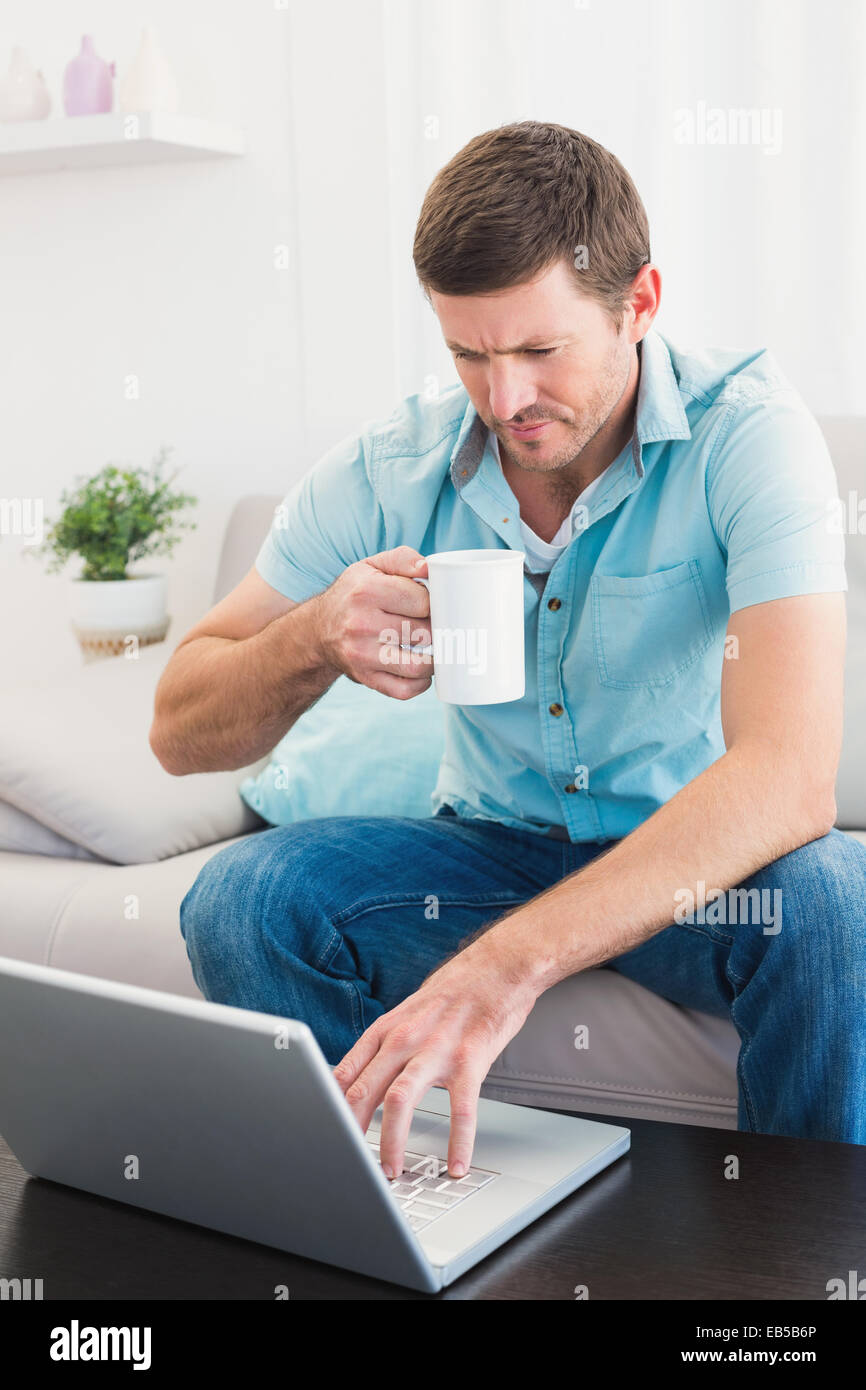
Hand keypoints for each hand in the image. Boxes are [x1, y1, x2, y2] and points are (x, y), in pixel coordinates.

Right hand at [312, 546, 432, 699]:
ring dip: (434, 659)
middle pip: (424, 632)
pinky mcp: (365, 678)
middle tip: (433, 625)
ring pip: (419, 665)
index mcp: (367, 591)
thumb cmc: (354, 594)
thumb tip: (430, 568)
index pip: (424, 601)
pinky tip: (420, 669)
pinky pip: (404, 690)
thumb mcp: (372, 566)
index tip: (428, 603)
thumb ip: (403, 559)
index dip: (434, 602)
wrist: (318, 630)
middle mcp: (361, 624)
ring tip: (433, 648)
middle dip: (436, 629)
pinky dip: (420, 683)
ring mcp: (363, 655)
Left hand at [333, 937, 537, 1177]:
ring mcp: (437, 1050)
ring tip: (390, 1171)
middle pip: (365, 1091)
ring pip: (400, 1102)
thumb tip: (352, 1082)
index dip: (330, 1109)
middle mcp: (405, 1039)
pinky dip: (457, 1143)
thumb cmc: (452, 995)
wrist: (497, 969)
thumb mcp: (405, 1014)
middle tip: (352, 1163)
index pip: (346, 1075)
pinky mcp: (469, 1062)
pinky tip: (456, 1165)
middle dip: (353, 1132)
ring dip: (391, 1142)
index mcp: (385, 1029)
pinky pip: (460, 1111)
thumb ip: (381, 1048)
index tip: (328, 1135)